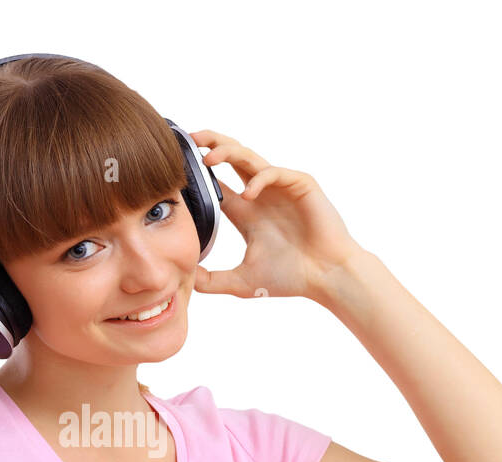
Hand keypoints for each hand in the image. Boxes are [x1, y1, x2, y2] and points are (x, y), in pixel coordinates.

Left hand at [190, 129, 363, 299]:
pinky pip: (274, 172)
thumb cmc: (291, 278)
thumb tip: (183, 280)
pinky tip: (248, 196)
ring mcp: (280, 187)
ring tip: (208, 158)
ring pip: (249, 157)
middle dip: (210, 143)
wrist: (326, 278)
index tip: (175, 166)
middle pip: (231, 158)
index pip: (216, 183)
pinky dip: (259, 180)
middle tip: (188, 138)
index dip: (197, 172)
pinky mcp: (300, 185)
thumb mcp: (241, 282)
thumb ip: (212, 281)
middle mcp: (260, 194)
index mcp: (245, 212)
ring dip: (228, 152)